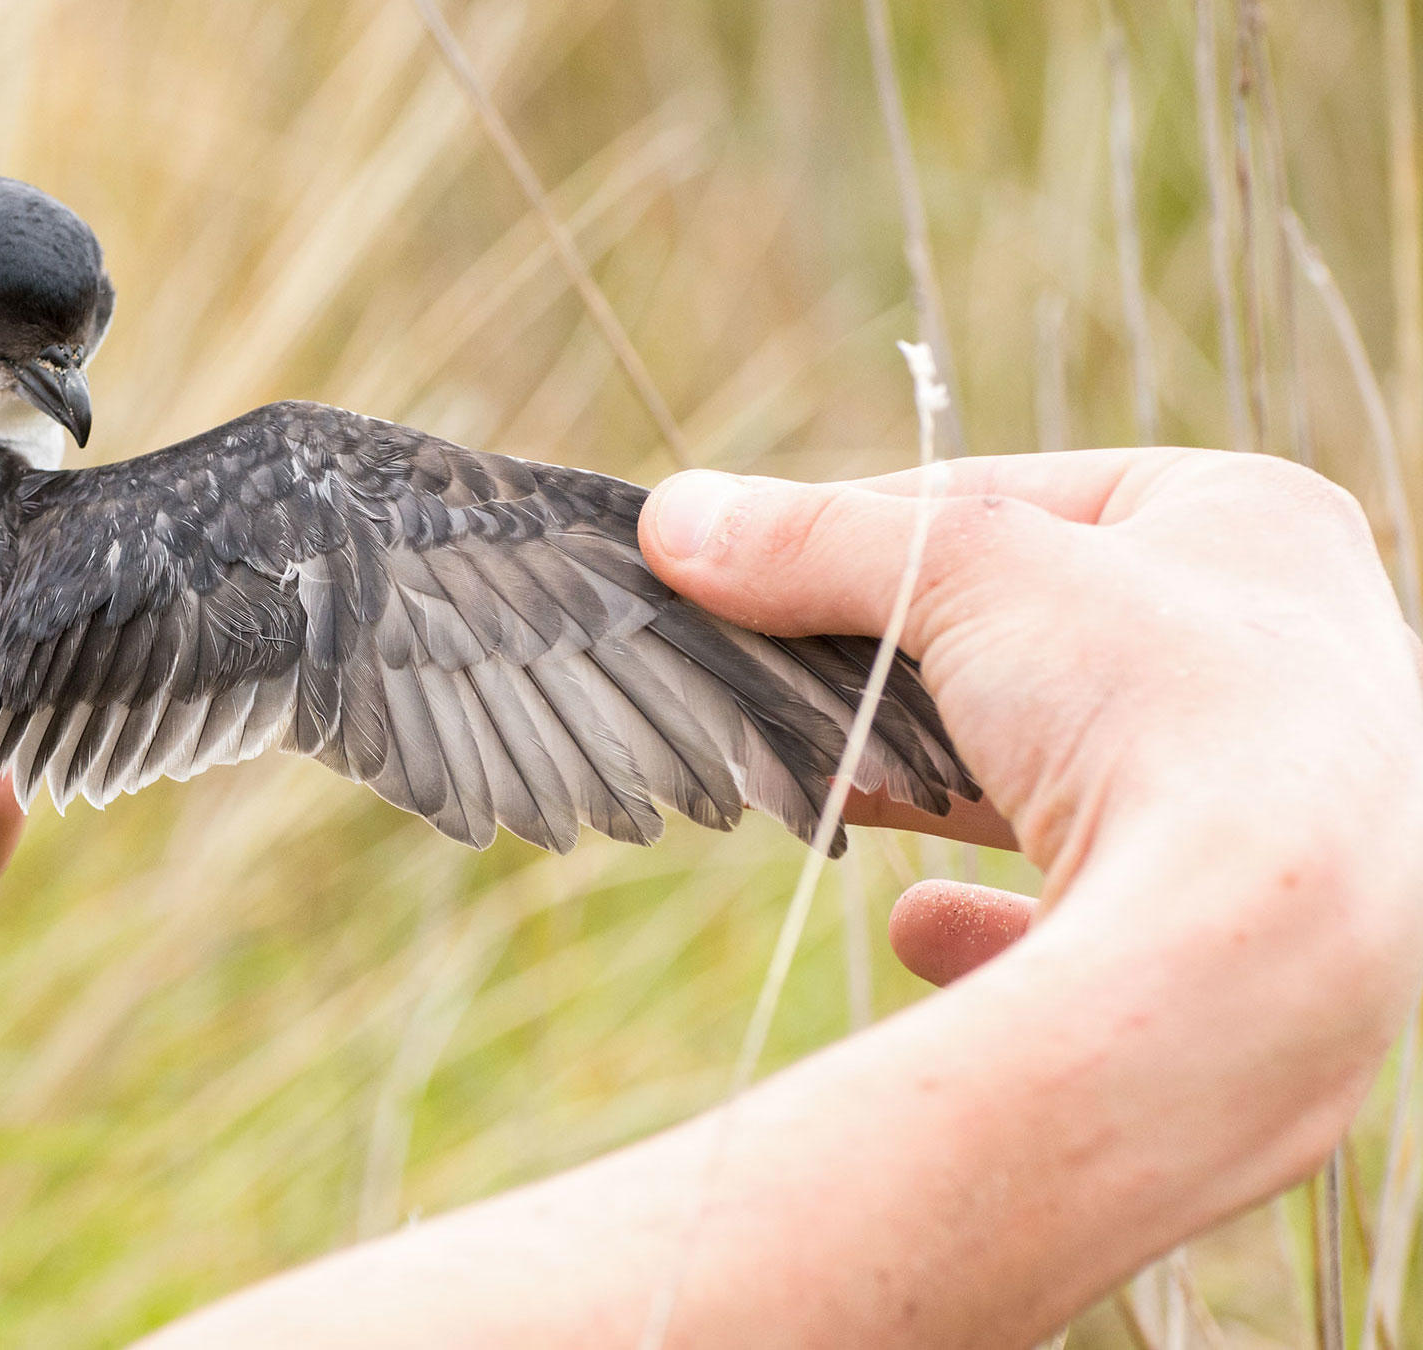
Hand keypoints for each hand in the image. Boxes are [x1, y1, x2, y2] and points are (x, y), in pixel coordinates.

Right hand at [149, 447, 1422, 1345]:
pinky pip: (1110, 917)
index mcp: (1247, 536)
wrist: (1302, 933)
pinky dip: (1003, 928)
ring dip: (956, 792)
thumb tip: (665, 514)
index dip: (856, 547)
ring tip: (847, 821)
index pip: (1012, 518)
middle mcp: (1286, 671)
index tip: (728, 576)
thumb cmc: (1163, 731)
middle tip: (795, 719)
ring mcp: (1276, 817)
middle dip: (920, 674)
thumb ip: (805, 537)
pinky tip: (919, 939)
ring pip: (1068, 782)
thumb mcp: (961, 571)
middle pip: (1043, 649)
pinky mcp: (1230, 948)